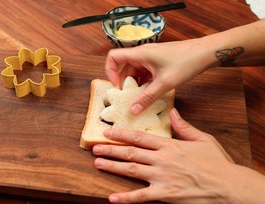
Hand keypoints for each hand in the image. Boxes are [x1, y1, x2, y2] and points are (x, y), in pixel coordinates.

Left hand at [93, 108, 238, 202]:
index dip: (121, 134)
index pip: (140, 137)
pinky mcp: (164, 194)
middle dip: (111, 149)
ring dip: (112, 166)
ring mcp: (161, 177)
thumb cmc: (217, 163)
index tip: (108, 132)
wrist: (228, 186)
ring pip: (131, 170)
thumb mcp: (202, 139)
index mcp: (169, 146)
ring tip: (97, 163)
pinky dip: (125, 198)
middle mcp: (161, 159)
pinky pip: (141, 197)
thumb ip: (184, 126)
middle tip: (95, 148)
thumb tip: (172, 112)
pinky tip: (112, 198)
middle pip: (130, 152)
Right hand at [105, 40, 213, 114]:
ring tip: (139, 98)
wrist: (207, 53)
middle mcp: (143, 54)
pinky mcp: (158, 61)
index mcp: (140, 54)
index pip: (113, 57)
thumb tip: (132, 110)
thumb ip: (147, 98)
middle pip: (123, 66)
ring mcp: (150, 57)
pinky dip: (144, 82)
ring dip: (135, 84)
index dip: (110, 71)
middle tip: (127, 97)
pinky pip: (144, 72)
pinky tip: (150, 93)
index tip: (117, 87)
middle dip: (123, 82)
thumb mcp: (165, 84)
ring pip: (134, 70)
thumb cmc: (187, 62)